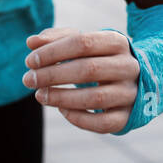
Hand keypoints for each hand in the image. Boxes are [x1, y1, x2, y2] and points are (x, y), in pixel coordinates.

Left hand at [23, 27, 137, 133]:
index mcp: (118, 42)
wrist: (134, 80)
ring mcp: (130, 93)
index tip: (30, 61)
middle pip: (89, 69)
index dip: (53, 51)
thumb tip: (31, 42)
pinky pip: (102, 123)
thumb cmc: (99, 58)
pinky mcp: (128, 116)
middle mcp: (129, 67)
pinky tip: (62, 110)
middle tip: (28, 79)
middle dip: (52, 75)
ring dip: (61, 98)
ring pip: (96, 98)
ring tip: (39, 95)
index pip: (83, 42)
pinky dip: (78, 118)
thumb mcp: (83, 43)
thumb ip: (56, 39)